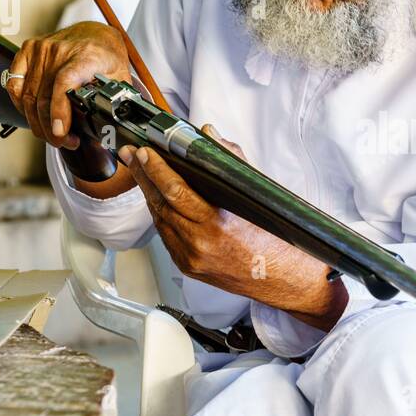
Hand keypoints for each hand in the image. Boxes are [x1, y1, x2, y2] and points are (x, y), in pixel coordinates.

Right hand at [4, 22, 130, 148]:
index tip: (60, 131)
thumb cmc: (106, 56)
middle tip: (62, 142)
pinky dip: (20, 105)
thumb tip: (116, 126)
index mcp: (86, 56)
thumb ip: (117, 100)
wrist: (93, 33)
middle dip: (50, 128)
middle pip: (44, 97)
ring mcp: (41, 49)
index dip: (59, 110)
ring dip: (37, 122)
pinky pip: (15, 84)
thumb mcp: (121, 76)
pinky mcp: (27, 50)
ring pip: (29, 96)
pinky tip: (33, 115)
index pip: (64, 83)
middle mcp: (60, 50)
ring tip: (51, 134)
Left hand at [122, 127, 347, 331]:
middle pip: (160, 203)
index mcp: (218, 224)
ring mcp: (191, 258)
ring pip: (159, 220)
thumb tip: (209, 135)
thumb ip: (231, 160)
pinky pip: (166, 236)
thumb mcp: (257, 195)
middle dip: (143, 176)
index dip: (156, 169)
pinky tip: (159, 201)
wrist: (283, 279)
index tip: (145, 152)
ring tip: (142, 173)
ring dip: (149, 195)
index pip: (175, 191)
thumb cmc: (275, 241)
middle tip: (132, 156)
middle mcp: (200, 244)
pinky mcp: (188, 267)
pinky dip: (161, 216)